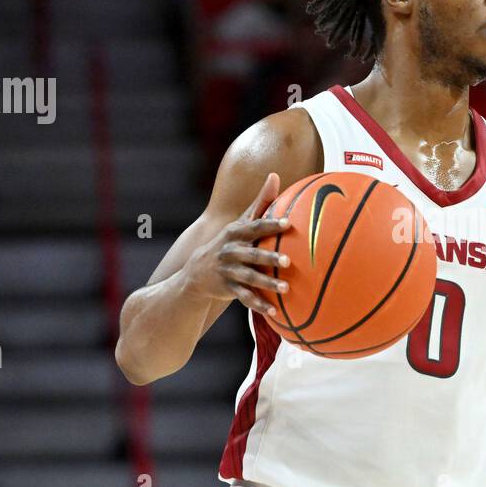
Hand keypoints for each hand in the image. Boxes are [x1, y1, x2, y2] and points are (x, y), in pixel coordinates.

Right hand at [181, 172, 291, 314]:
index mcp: (236, 234)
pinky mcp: (227, 289)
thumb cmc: (230, 242)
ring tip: (286, 288)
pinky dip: (259, 304)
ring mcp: (228, 271)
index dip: (270, 225)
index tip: (287, 224)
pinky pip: (245, 297)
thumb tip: (275, 175)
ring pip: (249, 278)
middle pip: (252, 254)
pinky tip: (275, 311)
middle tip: (289, 261)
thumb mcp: (240, 223)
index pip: (254, 227)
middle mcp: (230, 252)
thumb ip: (260, 202)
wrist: (197, 272)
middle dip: (269, 257)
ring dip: (267, 284)